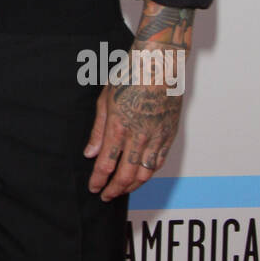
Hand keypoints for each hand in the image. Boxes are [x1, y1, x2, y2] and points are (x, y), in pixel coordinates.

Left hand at [84, 48, 183, 200]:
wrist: (158, 64)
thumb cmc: (130, 76)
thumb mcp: (105, 99)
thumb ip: (98, 130)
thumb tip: (90, 153)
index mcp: (118, 127)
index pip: (106, 164)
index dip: (98, 180)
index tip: (93, 187)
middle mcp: (139, 136)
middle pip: (126, 175)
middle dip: (114, 189)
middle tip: (106, 195)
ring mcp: (156, 137)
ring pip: (145, 173)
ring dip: (132, 186)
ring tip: (121, 190)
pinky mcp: (169, 134)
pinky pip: (159, 162)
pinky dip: (149, 174)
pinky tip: (141, 177)